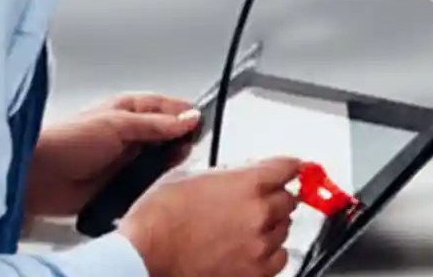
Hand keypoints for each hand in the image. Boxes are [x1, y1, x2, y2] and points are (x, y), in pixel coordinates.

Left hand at [26, 93, 200, 217]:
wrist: (36, 178)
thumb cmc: (65, 141)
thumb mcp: (118, 124)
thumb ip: (156, 124)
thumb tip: (190, 118)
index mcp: (130, 110)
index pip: (170, 109)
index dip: (188, 116)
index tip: (202, 125)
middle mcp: (131, 133)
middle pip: (171, 136)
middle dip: (180, 143)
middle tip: (180, 150)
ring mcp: (127, 160)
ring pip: (162, 162)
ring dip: (166, 166)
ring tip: (163, 169)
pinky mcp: (122, 184)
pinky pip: (148, 185)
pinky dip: (153, 186)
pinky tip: (153, 186)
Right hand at [119, 157, 302, 276]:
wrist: (143, 258)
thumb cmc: (157, 221)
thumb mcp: (188, 177)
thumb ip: (223, 174)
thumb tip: (235, 174)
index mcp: (246, 184)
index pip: (286, 167)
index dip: (287, 167)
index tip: (289, 169)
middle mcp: (259, 213)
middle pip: (288, 199)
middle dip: (275, 197)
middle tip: (259, 200)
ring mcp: (258, 246)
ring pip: (284, 229)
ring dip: (271, 225)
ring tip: (247, 227)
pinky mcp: (253, 273)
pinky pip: (278, 259)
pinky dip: (269, 253)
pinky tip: (253, 250)